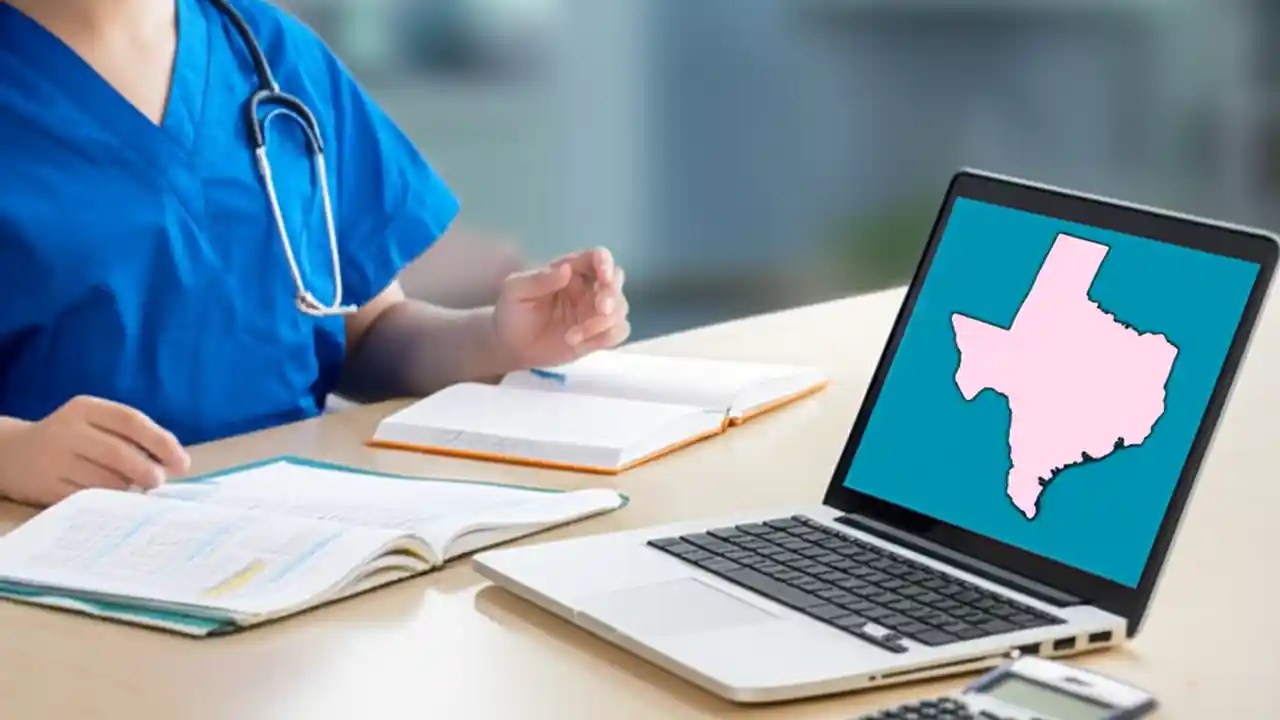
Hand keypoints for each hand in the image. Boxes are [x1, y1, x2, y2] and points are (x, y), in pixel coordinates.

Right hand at [0, 396, 189, 507]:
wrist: (12, 454)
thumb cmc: (72, 440)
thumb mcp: (96, 425)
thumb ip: (132, 437)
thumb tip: (175, 463)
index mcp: (86, 408)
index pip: (131, 421)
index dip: (162, 442)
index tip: (182, 462)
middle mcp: (67, 430)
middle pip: (119, 453)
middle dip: (147, 471)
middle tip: (158, 482)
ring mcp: (54, 459)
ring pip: (105, 480)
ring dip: (127, 488)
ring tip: (131, 488)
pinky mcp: (46, 486)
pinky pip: (88, 498)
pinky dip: (107, 501)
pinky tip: (112, 500)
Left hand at [492, 247, 629, 368]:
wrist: (511, 346)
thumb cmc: (513, 311)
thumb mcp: (515, 290)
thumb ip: (538, 279)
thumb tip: (565, 270)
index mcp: (571, 269)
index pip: (597, 257)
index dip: (606, 262)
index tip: (604, 276)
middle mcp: (588, 287)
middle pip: (616, 281)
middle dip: (612, 294)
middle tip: (601, 308)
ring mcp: (595, 311)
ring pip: (621, 308)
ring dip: (605, 321)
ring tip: (573, 335)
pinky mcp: (598, 334)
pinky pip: (619, 331)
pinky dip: (606, 337)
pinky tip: (578, 342)